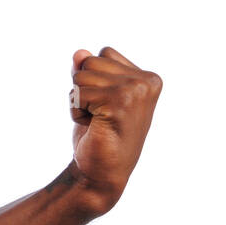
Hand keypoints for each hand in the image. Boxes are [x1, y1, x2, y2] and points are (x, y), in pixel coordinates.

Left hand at [69, 46, 162, 214]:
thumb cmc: (98, 132)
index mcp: (148, 77)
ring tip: (97, 120)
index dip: (93, 79)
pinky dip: (76, 111)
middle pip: (89, 61)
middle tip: (99, 114)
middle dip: (83, 88)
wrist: (101, 171)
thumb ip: (88, 70)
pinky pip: (78, 93)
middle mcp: (146, 82)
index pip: (102, 53)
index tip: (106, 104)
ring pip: (81, 76)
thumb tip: (79, 53)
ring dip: (79, 100)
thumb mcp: (93, 94)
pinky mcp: (119, 104)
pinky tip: (93, 127)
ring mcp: (135, 92)